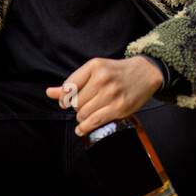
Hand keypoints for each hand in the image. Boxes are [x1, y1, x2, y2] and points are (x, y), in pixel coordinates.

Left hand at [46, 56, 163, 135]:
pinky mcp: (119, 108)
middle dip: (76, 107)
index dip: (63, 99)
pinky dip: (85, 128)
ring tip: (88, 113)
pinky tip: (82, 128)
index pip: (68, 88)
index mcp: (94, 66)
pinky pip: (95, 121)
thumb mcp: (94, 71)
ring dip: (82, 117)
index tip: (65, 102)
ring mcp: (112, 94)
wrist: (146, 73)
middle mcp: (102, 79)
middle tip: (85, 105)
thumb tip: (49, 93)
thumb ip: (72, 84)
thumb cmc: (116, 73)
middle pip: (75, 103)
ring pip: (83, 113)